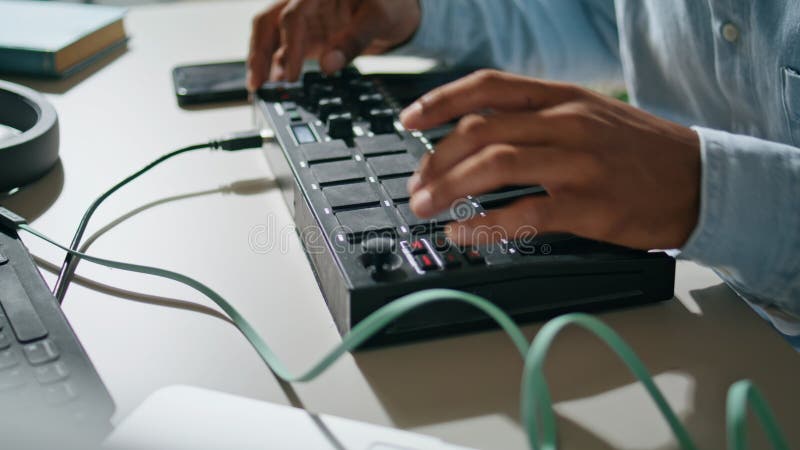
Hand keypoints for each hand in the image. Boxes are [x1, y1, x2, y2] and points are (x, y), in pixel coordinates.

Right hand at [247, 0, 420, 89]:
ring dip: (262, 61)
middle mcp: (305, 1)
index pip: (292, 16)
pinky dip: (277, 66)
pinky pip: (283, 48)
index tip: (290, 77)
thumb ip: (353, 40)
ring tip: (259, 89)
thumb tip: (328, 66)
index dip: (289, 48)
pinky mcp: (307, 34)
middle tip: (257, 85)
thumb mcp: (378, 18)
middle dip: (259, 54)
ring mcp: (304, 18)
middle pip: (268, 22)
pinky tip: (275, 85)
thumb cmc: (391, 4)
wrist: (398, 9)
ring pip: (270, 35)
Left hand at [399, 70, 701, 249]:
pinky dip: (487, 224)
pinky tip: (465, 231)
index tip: (410, 120)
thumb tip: (478, 135)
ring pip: (497, 164)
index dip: (441, 101)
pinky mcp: (593, 204)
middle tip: (416, 185)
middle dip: (436, 159)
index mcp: (562, 98)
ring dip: (450, 186)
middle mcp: (567, 122)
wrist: (701, 178)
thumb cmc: (638, 150)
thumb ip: (538, 119)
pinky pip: (527, 212)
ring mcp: (580, 162)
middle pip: (481, 129)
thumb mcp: (589, 114)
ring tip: (425, 206)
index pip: (488, 86)